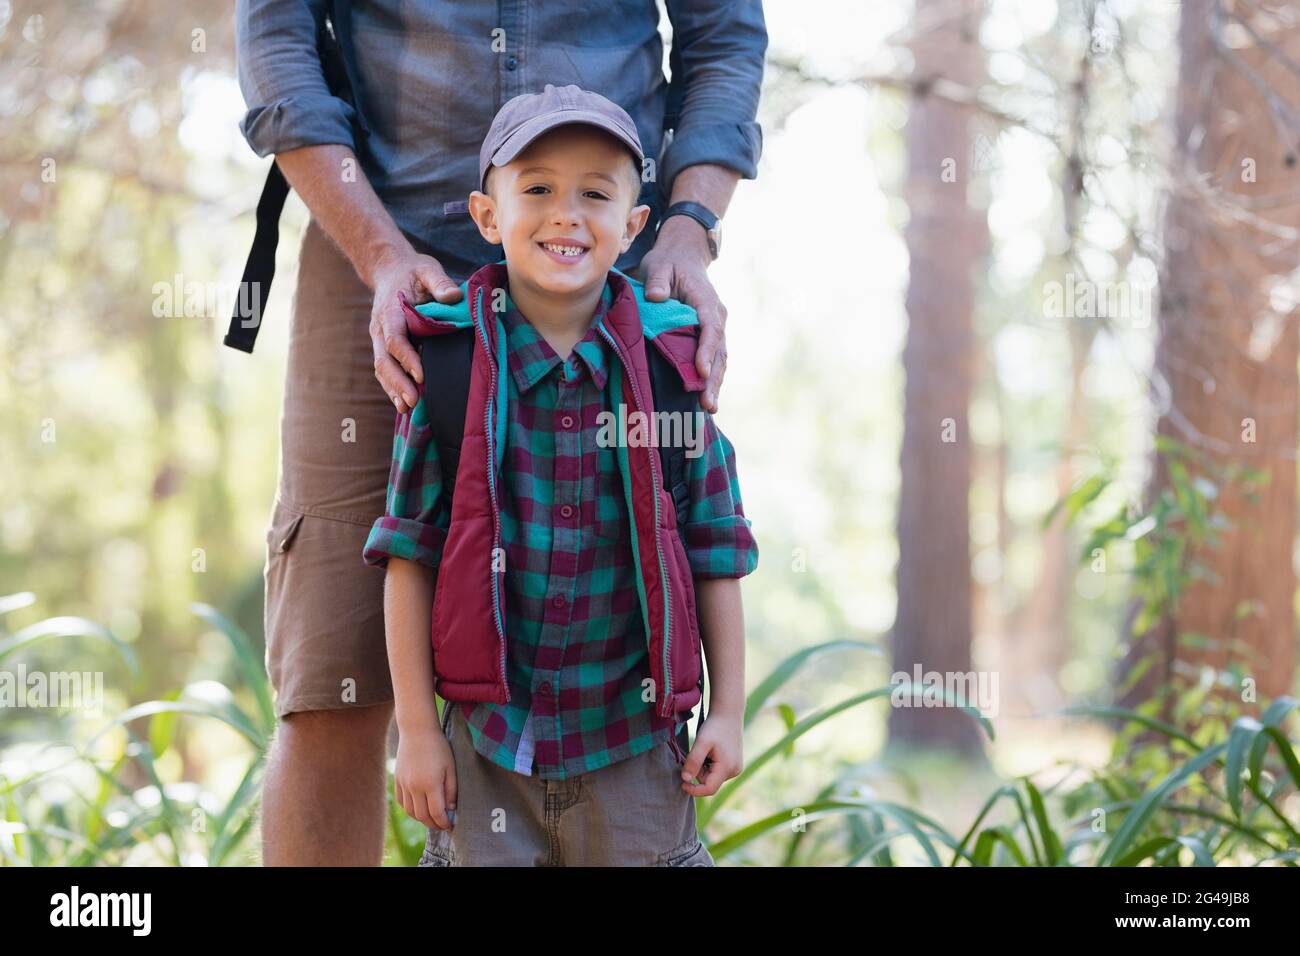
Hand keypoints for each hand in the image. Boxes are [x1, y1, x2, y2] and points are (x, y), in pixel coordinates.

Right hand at [369, 248, 463, 414]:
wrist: (391, 270)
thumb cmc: (413, 271)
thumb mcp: (428, 269)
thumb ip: (440, 282)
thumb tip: (454, 296)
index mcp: (391, 310)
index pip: (395, 338)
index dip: (407, 357)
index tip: (421, 374)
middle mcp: (381, 327)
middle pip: (384, 359)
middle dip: (398, 381)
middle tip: (413, 401)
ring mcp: (379, 338)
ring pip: (381, 368)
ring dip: (393, 389)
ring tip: (406, 408)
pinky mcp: (383, 346)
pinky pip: (384, 369)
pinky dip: (391, 387)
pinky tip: (402, 405)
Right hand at [394, 725, 457, 830]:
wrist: (417, 731)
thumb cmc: (439, 747)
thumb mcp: (451, 767)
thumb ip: (451, 790)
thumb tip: (451, 810)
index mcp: (430, 784)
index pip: (437, 812)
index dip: (444, 822)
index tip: (451, 825)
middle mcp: (414, 787)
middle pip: (422, 816)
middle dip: (433, 824)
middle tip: (442, 825)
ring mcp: (404, 784)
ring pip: (411, 812)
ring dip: (421, 819)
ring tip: (432, 818)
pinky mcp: (397, 780)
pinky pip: (402, 802)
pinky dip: (410, 810)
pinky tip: (419, 808)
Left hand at [639, 217, 726, 412]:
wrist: (682, 257)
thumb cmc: (669, 262)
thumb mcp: (660, 266)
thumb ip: (658, 281)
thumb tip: (655, 297)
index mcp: (707, 301)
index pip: (710, 327)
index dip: (706, 350)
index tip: (700, 370)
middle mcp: (717, 317)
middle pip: (718, 351)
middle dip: (713, 378)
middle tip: (707, 403)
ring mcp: (715, 328)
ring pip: (719, 359)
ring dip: (714, 384)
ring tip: (709, 408)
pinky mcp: (708, 337)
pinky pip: (712, 360)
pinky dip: (709, 380)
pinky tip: (703, 400)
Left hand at [679, 710, 742, 796]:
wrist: (728, 713)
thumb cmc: (714, 726)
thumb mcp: (701, 742)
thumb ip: (693, 761)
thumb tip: (685, 779)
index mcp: (727, 768)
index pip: (709, 789)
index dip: (694, 790)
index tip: (681, 783)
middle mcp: (734, 771)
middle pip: (710, 782)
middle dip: (699, 772)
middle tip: (697, 753)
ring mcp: (736, 768)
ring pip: (713, 777)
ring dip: (704, 768)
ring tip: (706, 750)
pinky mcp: (735, 764)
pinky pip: (718, 771)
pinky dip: (710, 765)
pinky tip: (712, 751)